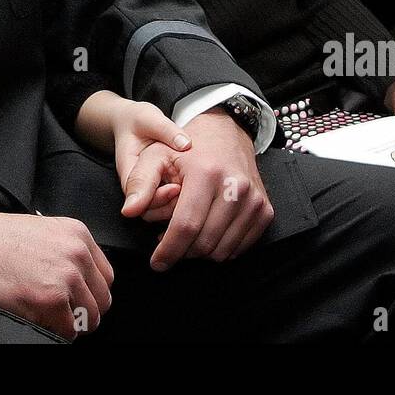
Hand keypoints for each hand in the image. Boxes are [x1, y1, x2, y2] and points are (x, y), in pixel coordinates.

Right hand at [0, 208, 113, 339]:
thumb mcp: (45, 231)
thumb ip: (68, 252)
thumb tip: (82, 281)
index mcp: (78, 234)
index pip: (105, 277)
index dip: (90, 293)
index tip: (78, 299)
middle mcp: (77, 253)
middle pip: (102, 300)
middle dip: (84, 311)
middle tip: (62, 313)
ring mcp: (66, 277)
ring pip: (89, 319)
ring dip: (71, 323)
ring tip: (49, 317)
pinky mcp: (50, 299)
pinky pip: (68, 330)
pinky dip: (56, 331)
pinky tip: (38, 318)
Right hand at [113, 100, 191, 223]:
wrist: (132, 123)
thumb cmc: (140, 121)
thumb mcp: (151, 119)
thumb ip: (166, 131)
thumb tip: (185, 144)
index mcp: (130, 169)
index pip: (140, 196)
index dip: (160, 197)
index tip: (177, 187)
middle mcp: (135, 186)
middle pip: (150, 210)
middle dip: (171, 205)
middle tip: (188, 190)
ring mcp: (146, 191)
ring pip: (160, 212)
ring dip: (177, 206)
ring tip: (192, 190)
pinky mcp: (157, 192)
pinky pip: (168, 206)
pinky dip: (181, 202)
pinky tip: (193, 190)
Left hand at [150, 108, 273, 271]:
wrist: (226, 133)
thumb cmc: (186, 148)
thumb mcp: (155, 155)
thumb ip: (139, 182)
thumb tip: (129, 211)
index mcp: (207, 173)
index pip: (186, 226)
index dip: (168, 250)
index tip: (157, 262)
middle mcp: (235, 187)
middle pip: (204, 244)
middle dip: (182, 251)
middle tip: (170, 241)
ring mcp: (254, 200)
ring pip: (222, 251)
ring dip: (200, 252)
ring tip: (188, 233)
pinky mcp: (264, 210)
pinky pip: (240, 248)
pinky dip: (221, 248)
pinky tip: (207, 232)